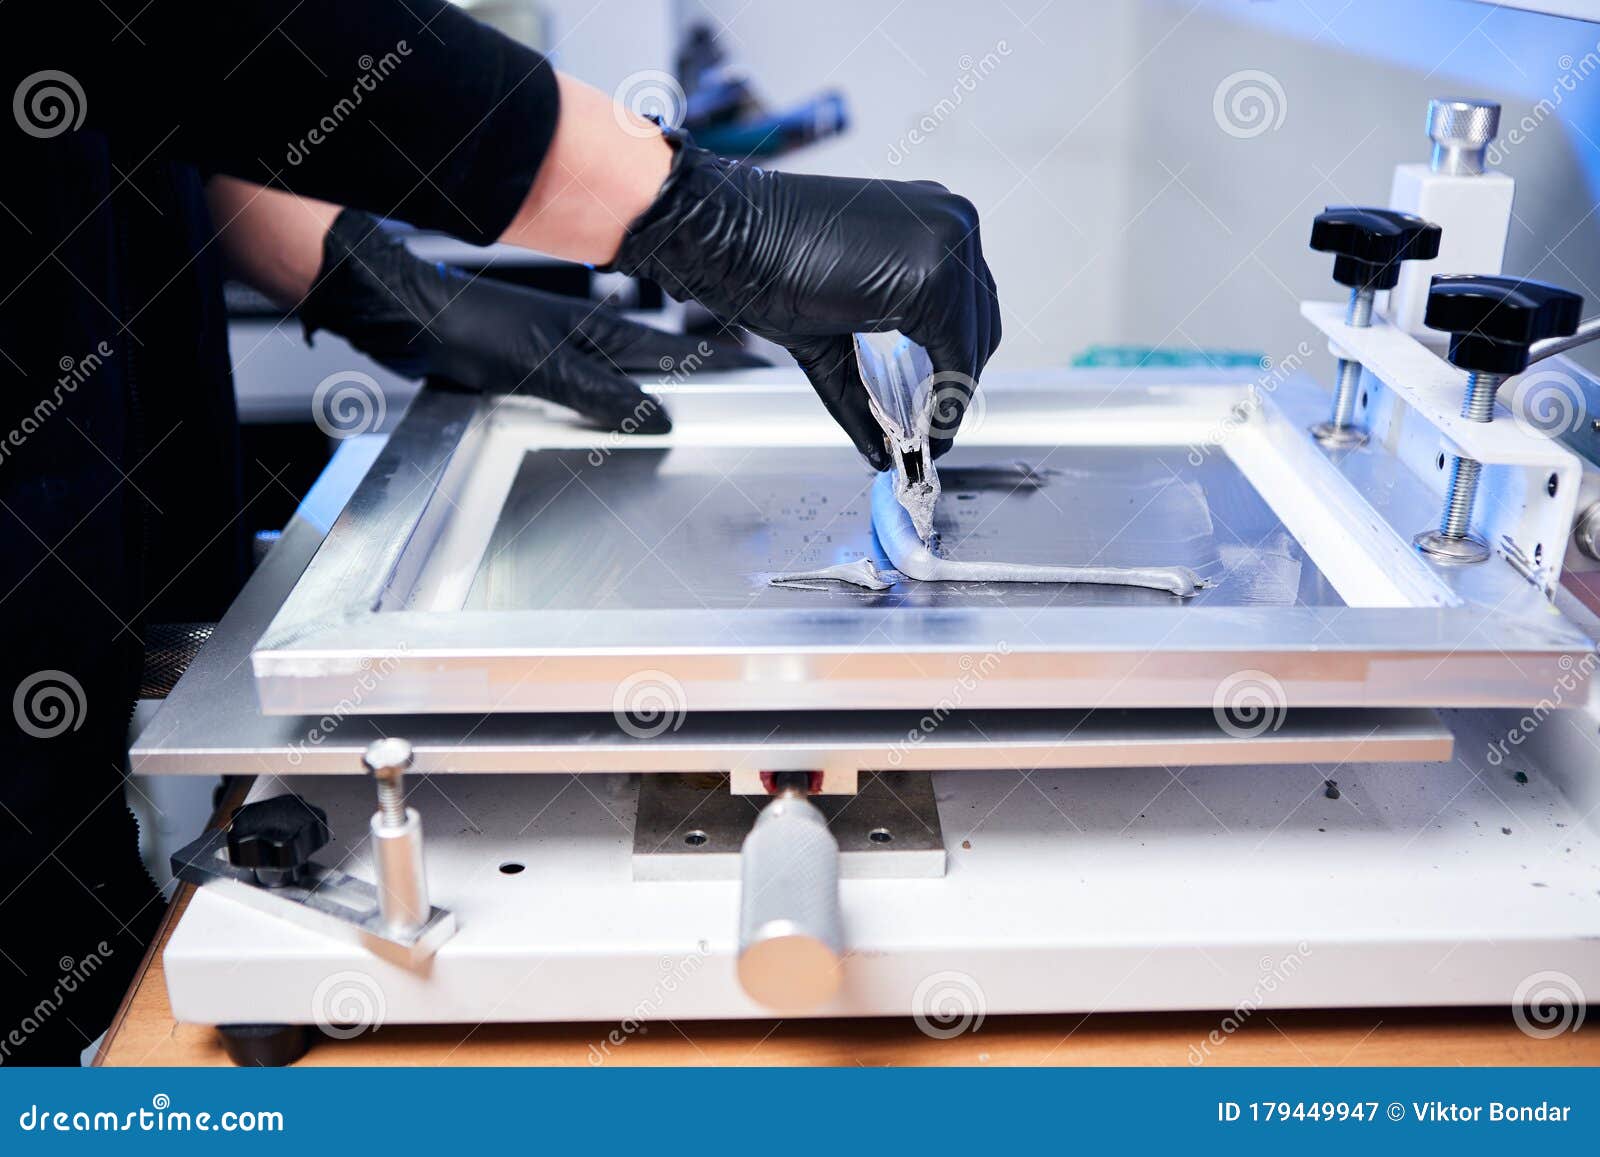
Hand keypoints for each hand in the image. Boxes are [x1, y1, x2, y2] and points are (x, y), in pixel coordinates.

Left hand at [298, 209, 766, 432]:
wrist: (415, 323)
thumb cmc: (473, 333)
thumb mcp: (550, 372)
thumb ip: (607, 397)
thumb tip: (659, 419)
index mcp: (603, 333)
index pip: (678, 354)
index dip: (718, 365)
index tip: (754, 373)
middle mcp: (592, 336)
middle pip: (661, 363)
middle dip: (701, 375)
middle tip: (740, 388)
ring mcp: (569, 346)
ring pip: (630, 373)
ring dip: (662, 387)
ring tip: (697, 400)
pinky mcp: (544, 361)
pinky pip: (598, 384)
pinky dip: (620, 397)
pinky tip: (620, 408)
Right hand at [602, 135, 1000, 467]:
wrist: (733, 239)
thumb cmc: (767, 267)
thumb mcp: (834, 330)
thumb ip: (867, 385)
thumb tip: (881, 449)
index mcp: (931, 221)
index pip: (965, 305)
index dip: (955, 367)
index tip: (937, 413)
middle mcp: (952, 222)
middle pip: (979, 324)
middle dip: (955, 383)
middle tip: (929, 430)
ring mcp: (949, 244)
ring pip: (973, 342)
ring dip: (951, 396)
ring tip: (921, 434)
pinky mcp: (937, 276)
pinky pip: (956, 353)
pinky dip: (945, 397)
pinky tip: (923, 425)